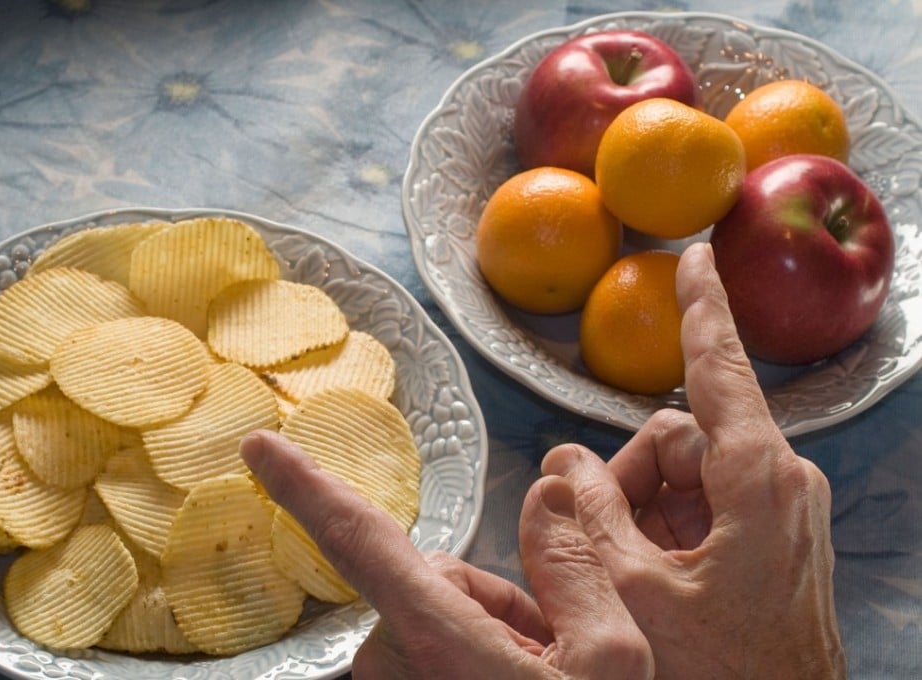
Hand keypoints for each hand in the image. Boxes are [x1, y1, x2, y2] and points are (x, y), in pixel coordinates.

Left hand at [241, 429, 652, 678]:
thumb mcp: (613, 661)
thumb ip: (574, 566)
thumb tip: (548, 493)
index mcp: (437, 641)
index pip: (358, 542)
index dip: (305, 486)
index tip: (258, 449)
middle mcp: (394, 666)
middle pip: (435, 583)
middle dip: (493, 602)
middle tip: (550, 653)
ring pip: (437, 621)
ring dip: (489, 637)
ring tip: (538, 677)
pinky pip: (429, 655)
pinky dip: (472, 661)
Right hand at [540, 242, 845, 677]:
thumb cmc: (723, 670)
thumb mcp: (636, 592)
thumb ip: (594, 513)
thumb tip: (566, 459)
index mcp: (758, 478)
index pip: (719, 368)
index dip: (701, 307)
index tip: (695, 255)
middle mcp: (778, 479)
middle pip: (677, 436)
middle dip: (629, 477)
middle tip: (603, 538)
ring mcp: (779, 506)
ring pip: (684, 471)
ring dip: (643, 510)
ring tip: (636, 577)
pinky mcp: (773, 530)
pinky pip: (702, 502)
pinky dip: (665, 527)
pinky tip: (655, 578)